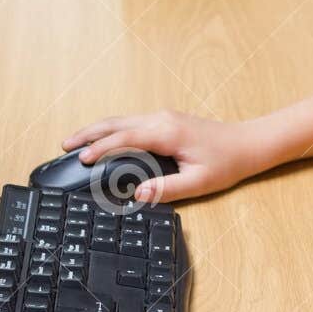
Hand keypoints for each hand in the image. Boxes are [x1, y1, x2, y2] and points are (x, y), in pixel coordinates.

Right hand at [62, 109, 265, 200]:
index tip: (81, 159)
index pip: (124, 137)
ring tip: (75, 142)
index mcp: (167, 132)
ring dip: (97, 130)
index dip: (100, 148)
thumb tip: (139, 194)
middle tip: (64, 146)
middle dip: (88, 134)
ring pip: (121, 120)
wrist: (248, 144)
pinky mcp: (165, 121)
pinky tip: (103, 139)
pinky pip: (130, 123)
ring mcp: (163, 117)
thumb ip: (167, 189)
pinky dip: (111, 130)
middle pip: (115, 122)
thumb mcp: (198, 182)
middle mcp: (161, 119)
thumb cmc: (227, 162)